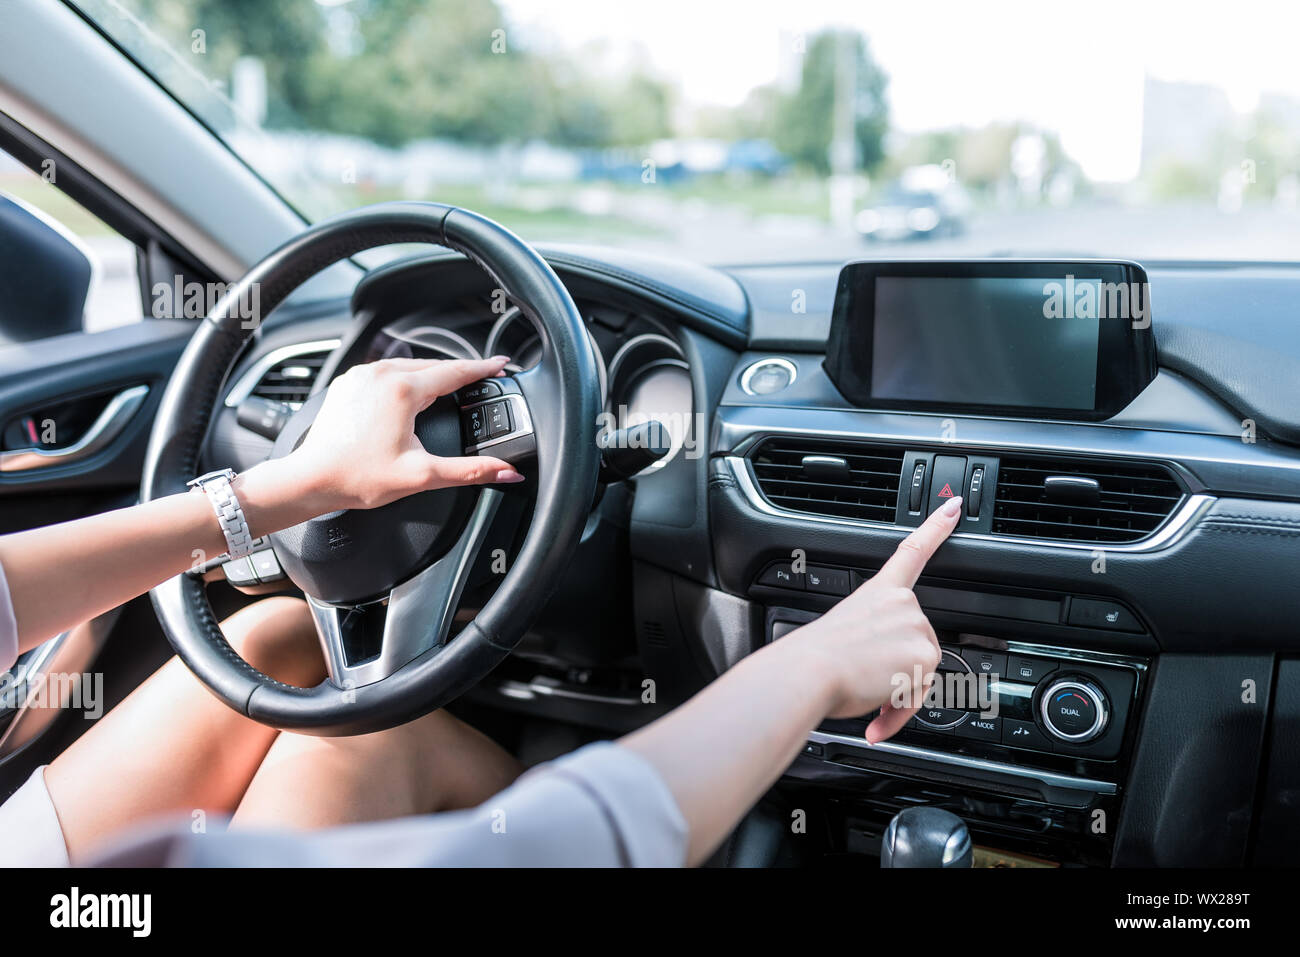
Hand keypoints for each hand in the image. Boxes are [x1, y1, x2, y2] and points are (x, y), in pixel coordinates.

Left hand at [260, 356, 524, 514]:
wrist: (310, 480)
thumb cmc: (357, 476)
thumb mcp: (422, 475)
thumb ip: (470, 471)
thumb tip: (506, 472)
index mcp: (402, 390)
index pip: (455, 371)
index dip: (483, 368)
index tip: (501, 364)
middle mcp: (380, 374)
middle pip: (434, 365)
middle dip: (460, 371)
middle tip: (482, 377)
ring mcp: (361, 376)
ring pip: (409, 365)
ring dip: (432, 374)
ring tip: (452, 384)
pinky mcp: (348, 383)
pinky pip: (386, 371)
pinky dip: (406, 377)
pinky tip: (412, 391)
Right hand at [790, 496, 962, 742]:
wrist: (808, 673)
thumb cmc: (814, 659)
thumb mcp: (846, 634)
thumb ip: (876, 641)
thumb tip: (889, 670)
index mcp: (879, 592)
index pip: (913, 552)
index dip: (936, 528)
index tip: (953, 508)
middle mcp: (902, 604)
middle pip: (920, 643)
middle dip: (900, 670)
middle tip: (868, 680)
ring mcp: (916, 628)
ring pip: (921, 672)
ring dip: (898, 694)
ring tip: (866, 696)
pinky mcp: (925, 657)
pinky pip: (920, 695)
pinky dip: (899, 712)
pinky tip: (876, 715)